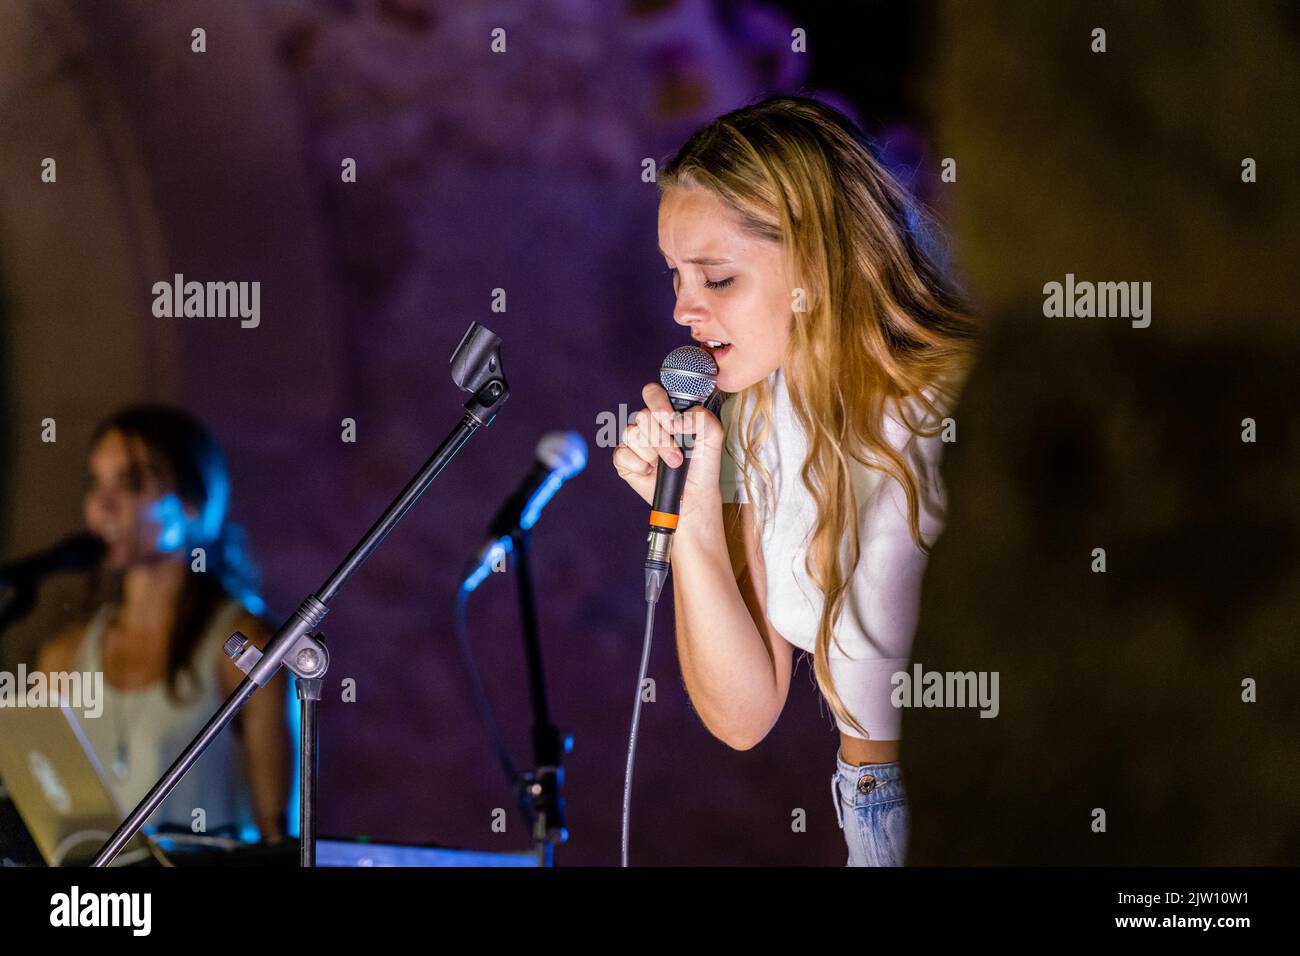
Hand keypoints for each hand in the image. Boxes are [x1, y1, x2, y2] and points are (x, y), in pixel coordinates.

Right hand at [612, 383, 724, 525]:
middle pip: (642, 416)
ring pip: (632, 435)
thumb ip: (701, 417)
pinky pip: (622, 454)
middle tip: (678, 457)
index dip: (659, 405)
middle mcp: (647, 424)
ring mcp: (633, 441)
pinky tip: (651, 471)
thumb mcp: (713, 435)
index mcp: (666, 412)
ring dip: (654, 454)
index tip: (673, 425)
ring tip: (669, 465)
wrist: (694, 493)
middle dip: (662, 440)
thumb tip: (677, 420)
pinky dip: (639, 466)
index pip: (652, 393)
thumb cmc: (702, 463)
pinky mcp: (623, 459)